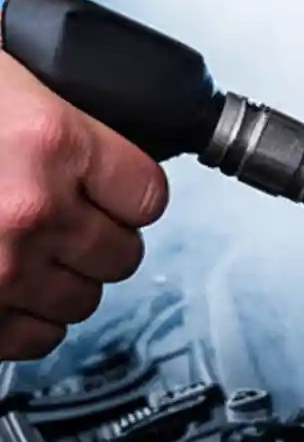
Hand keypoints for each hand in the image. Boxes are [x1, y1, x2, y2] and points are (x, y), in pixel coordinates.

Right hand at [0, 51, 167, 360]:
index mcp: (50, 140)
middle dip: (99, 237)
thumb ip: (51, 103)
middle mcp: (33, 209)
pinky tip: (6, 286)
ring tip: (28, 249)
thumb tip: (97, 102)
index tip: (112, 188)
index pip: (150, 192)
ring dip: (64, 280)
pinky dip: (24, 319)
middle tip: (62, 217)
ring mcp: (0, 270)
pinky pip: (36, 339)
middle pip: (124, 252)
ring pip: (85, 300)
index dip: (129, 191)